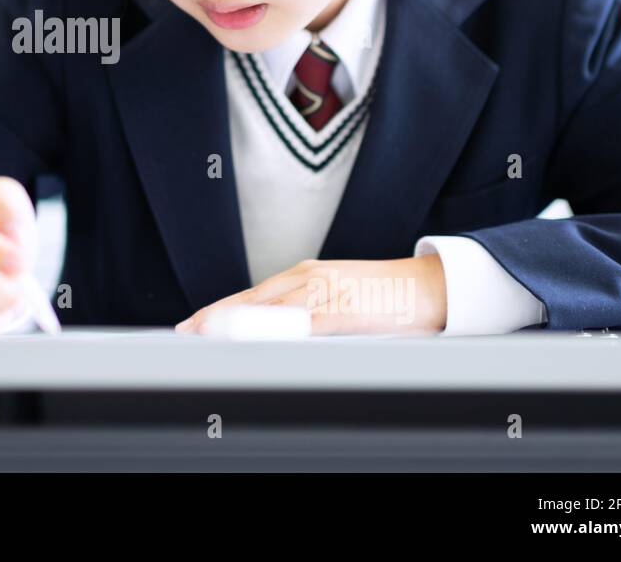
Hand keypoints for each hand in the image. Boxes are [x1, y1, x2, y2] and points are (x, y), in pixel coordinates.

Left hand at [176, 255, 445, 335]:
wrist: (432, 285)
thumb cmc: (384, 296)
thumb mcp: (336, 297)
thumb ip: (306, 314)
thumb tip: (275, 339)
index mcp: (303, 276)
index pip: (250, 297)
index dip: (218, 312)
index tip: (192, 327)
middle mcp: (308, 279)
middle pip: (251, 302)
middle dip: (217, 319)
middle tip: (188, 335)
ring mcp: (325, 292)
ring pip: (271, 310)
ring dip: (238, 326)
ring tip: (209, 339)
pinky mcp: (345, 309)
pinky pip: (305, 323)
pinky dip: (279, 333)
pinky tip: (261, 343)